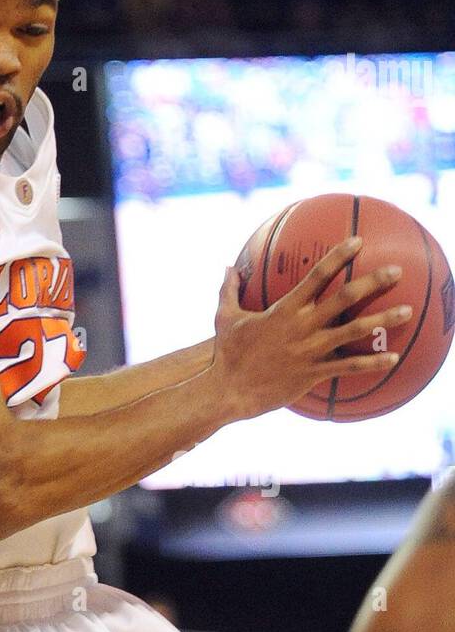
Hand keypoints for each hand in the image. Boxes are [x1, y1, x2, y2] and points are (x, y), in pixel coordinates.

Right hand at [208, 235, 413, 420]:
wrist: (229, 389)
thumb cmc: (227, 352)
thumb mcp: (224, 316)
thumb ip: (229, 289)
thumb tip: (229, 267)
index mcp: (284, 308)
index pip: (316, 276)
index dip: (338, 256)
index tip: (358, 242)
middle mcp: (302, 326)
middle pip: (344, 298)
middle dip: (373, 282)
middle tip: (396, 272)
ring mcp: (310, 350)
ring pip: (353, 331)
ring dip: (383, 320)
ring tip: (407, 312)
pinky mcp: (314, 373)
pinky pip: (349, 366)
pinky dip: (372, 362)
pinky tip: (392, 358)